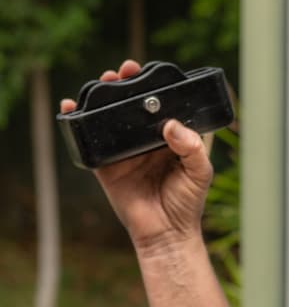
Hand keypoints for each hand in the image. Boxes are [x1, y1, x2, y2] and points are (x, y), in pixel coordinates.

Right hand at [60, 59, 213, 254]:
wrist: (166, 234)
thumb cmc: (187, 204)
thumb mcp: (200, 173)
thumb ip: (193, 147)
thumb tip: (171, 125)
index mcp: (169, 136)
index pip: (160, 103)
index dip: (154, 85)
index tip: (148, 72)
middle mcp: (145, 139)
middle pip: (132, 102)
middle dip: (126, 82)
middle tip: (124, 72)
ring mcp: (124, 149)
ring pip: (111, 115)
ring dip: (103, 93)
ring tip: (105, 80)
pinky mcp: (106, 163)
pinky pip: (90, 138)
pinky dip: (78, 119)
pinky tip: (71, 105)